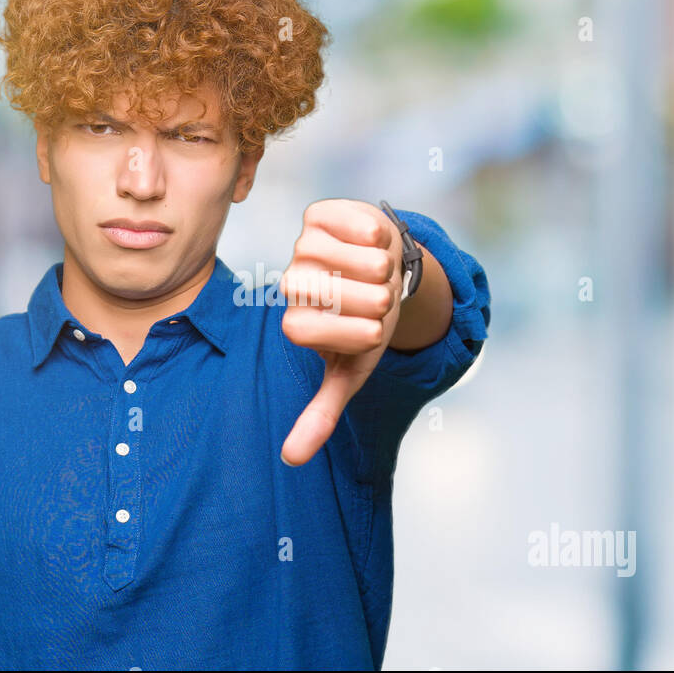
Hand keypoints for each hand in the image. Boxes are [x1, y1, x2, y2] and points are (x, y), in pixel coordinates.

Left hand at [279, 199, 404, 466]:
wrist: (382, 272)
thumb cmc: (367, 325)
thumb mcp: (350, 372)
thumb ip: (320, 414)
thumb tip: (290, 460)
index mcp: (293, 320)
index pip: (304, 329)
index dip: (351, 333)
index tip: (370, 333)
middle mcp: (290, 280)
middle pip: (341, 297)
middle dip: (376, 302)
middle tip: (379, 300)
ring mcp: (302, 244)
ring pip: (361, 262)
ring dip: (384, 271)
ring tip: (379, 273)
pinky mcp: (322, 212)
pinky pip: (363, 227)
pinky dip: (381, 239)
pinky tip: (375, 244)